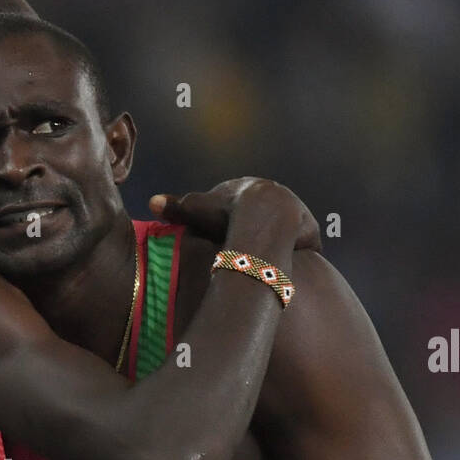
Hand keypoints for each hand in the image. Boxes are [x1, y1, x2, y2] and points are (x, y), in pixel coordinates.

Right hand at [151, 178, 321, 253]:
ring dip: (276, 246)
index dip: (230, 225)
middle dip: (255, 234)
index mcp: (249, 188)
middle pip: (262, 219)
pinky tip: (284, 271)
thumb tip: (150, 202)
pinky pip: (300, 245)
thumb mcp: (198, 211)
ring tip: (263, 268)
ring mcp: (294, 209)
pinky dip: (292, 256)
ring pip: (282, 231)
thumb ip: (177, 208)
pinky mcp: (308, 228)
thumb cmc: (228, 213)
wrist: (264, 217)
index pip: (239, 206)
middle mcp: (274, 194)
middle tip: (243, 259)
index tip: (225, 244)